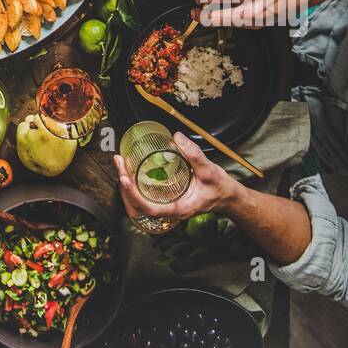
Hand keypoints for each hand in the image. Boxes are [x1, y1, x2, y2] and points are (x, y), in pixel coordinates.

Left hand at [115, 133, 237, 221]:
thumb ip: (194, 154)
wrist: (228, 196)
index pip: (150, 209)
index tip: (125, 179)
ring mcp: (168, 206)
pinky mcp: (168, 199)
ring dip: (128, 186)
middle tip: (119, 164)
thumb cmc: (220, 188)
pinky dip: (136, 186)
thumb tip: (177, 137)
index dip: (134, 195)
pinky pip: (146, 197)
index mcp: (179, 209)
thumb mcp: (209, 171)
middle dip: (125, 186)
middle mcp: (171, 210)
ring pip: (140, 203)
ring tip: (121, 165)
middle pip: (139, 205)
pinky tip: (132, 171)